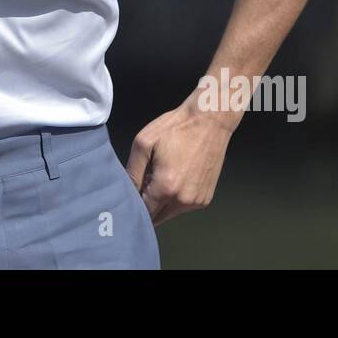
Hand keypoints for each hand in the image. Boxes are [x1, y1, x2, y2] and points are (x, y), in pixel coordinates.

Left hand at [125, 90, 235, 225]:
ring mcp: (197, 201)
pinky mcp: (206, 198)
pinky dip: (176, 199)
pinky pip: (184, 206)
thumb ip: (132, 171)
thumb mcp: (144, 143)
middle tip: (145, 184)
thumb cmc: (175, 128)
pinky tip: (176, 177)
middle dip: (147, 205)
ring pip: (170, 213)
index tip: (131, 191)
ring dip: (162, 202)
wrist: (210, 121)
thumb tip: (127, 191)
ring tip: (161, 177)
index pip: (144, 211)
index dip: (134, 203)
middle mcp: (183, 200)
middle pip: (157, 217)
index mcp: (166, 187)